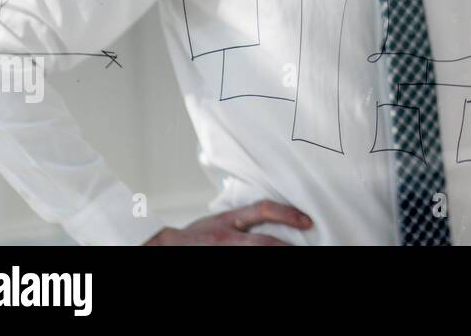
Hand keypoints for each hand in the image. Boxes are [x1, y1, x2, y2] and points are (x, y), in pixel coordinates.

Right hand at [143, 199, 312, 244]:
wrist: (163, 246)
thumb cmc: (195, 235)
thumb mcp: (221, 219)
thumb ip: (244, 219)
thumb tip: (271, 215)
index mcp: (229, 221)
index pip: (262, 210)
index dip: (286, 214)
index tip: (307, 221)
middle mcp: (227, 238)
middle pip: (262, 243)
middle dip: (284, 247)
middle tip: (302, 247)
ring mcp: (224, 251)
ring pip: (255, 253)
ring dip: (274, 252)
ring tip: (292, 252)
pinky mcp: (220, 260)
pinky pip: (244, 259)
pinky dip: (259, 257)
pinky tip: (273, 253)